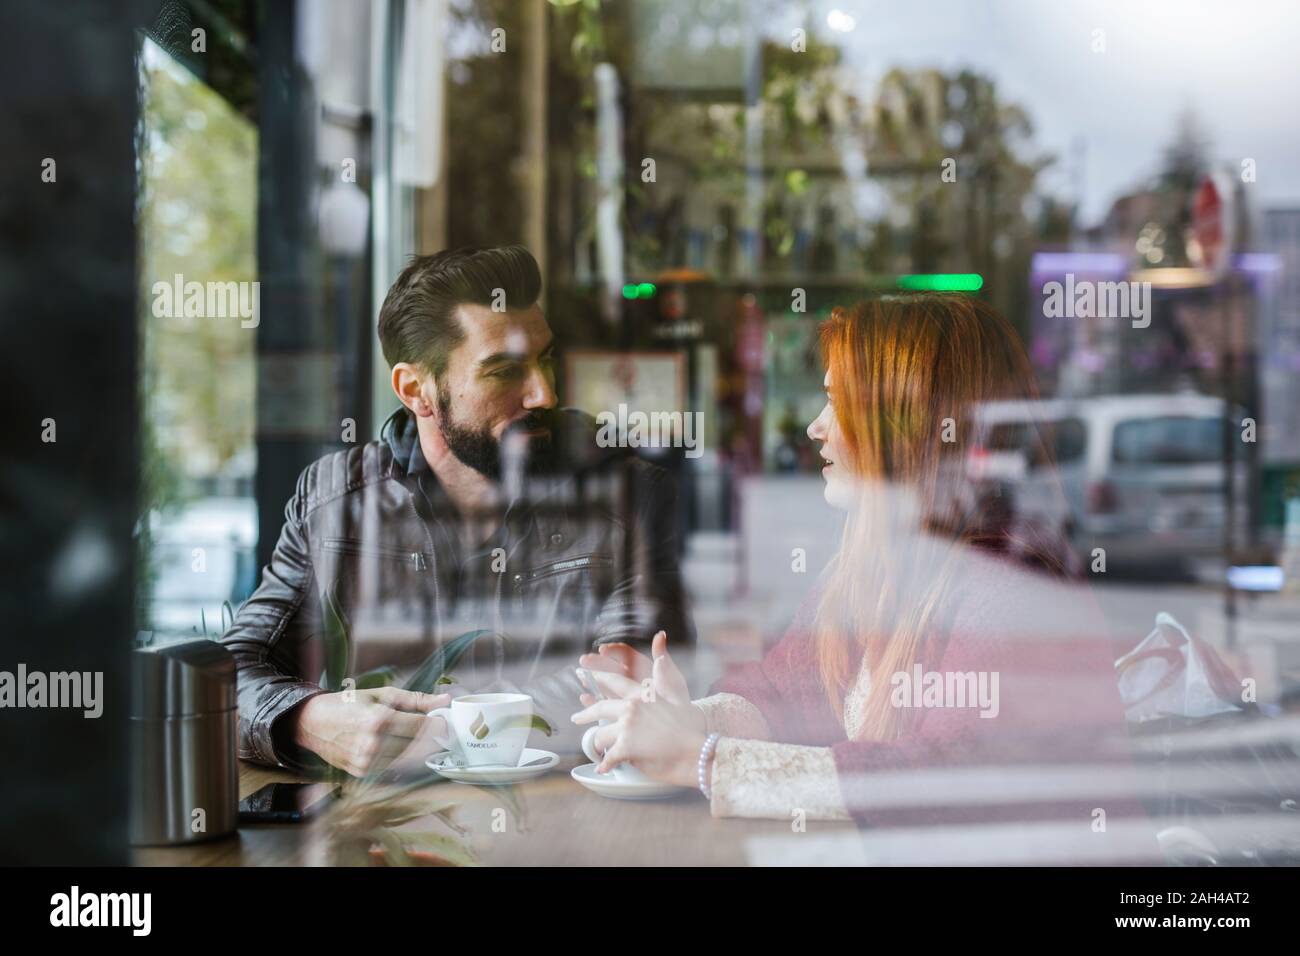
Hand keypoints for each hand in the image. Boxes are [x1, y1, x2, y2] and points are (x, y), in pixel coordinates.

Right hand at [291, 687, 449, 776]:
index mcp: (379, 719)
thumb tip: (446, 700)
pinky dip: (401, 758)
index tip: (445, 720)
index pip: (422, 727)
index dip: (439, 724)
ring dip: (417, 749)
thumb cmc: (350, 704)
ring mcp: (367, 761)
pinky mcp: (362, 773)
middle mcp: (373, 743)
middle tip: (438, 730)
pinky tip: (399, 747)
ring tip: (416, 737)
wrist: (313, 723)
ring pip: (408, 759)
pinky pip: (393, 768)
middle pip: (418, 746)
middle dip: (432, 738)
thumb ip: (416, 699)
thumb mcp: (382, 694)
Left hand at [571, 640, 705, 787]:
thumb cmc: (690, 729)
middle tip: (576, 717)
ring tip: (597, 751)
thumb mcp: (678, 697)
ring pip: (601, 735)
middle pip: (600, 707)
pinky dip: (605, 764)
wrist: (696, 752)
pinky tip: (603, 768)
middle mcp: (632, 707)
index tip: (585, 676)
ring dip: (600, 745)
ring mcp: (627, 726)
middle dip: (585, 713)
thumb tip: (660, 655)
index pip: (615, 682)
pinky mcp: (626, 746)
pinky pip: (608, 757)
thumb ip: (664, 678)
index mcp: (643, 694)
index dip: (598, 678)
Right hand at [577, 631, 692, 708]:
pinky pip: (605, 702)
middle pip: (612, 667)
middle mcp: (632, 679)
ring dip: (592, 679)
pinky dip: (594, 699)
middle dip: (598, 663)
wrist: (680, 724)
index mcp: (644, 668)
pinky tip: (586, 697)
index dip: (614, 651)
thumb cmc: (677, 700)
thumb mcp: (672, 680)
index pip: (627, 655)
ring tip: (581, 677)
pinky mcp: (620, 708)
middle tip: (584, 660)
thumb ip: (663, 660)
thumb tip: (660, 635)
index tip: (603, 649)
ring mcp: (625, 693)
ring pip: (605, 683)